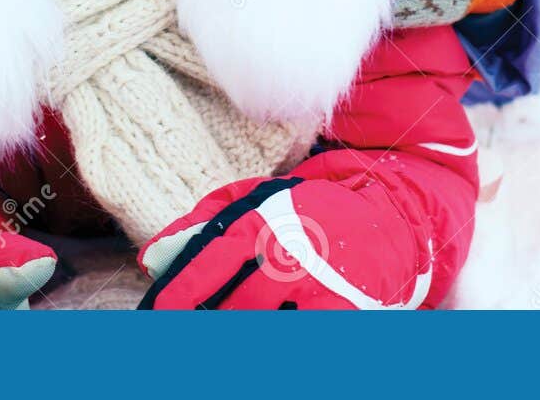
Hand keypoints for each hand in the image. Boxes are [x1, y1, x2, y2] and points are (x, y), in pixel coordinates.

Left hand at [136, 175, 433, 309]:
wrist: (387, 215)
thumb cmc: (310, 213)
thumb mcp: (254, 203)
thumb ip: (201, 226)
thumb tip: (151, 258)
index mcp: (254, 223)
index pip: (200, 271)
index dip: (174, 300)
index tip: (156, 317)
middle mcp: (280, 252)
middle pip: (227, 308)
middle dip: (207, 325)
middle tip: (188, 336)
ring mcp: (312, 280)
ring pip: (259, 324)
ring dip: (245, 330)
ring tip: (237, 325)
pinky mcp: (341, 306)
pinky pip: (302, 331)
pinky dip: (287, 331)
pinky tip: (277, 324)